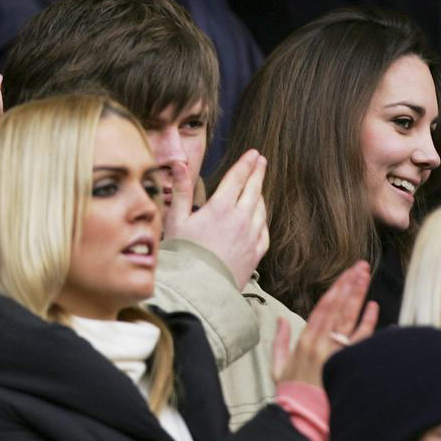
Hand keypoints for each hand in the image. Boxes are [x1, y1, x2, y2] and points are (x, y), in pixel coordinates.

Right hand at [163, 149, 268, 289]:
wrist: (199, 286)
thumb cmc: (183, 252)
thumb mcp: (176, 219)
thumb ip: (181, 190)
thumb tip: (179, 164)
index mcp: (221, 207)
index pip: (238, 178)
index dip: (246, 163)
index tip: (254, 153)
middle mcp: (241, 218)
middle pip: (254, 189)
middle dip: (258, 173)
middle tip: (261, 161)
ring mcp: (252, 236)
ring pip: (261, 208)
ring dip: (260, 194)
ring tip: (258, 187)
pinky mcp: (256, 252)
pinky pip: (264, 229)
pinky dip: (262, 217)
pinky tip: (259, 216)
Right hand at [272, 260, 376, 387]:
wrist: (303, 417)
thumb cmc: (290, 393)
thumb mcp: (276, 366)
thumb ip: (279, 341)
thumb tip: (281, 320)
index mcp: (304, 341)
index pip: (323, 307)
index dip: (336, 288)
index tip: (346, 273)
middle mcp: (321, 343)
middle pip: (339, 307)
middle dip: (350, 285)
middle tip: (360, 266)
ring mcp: (336, 353)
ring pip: (350, 319)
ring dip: (359, 296)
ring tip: (366, 278)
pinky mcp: (347, 364)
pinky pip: (361, 340)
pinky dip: (368, 323)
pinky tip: (374, 307)